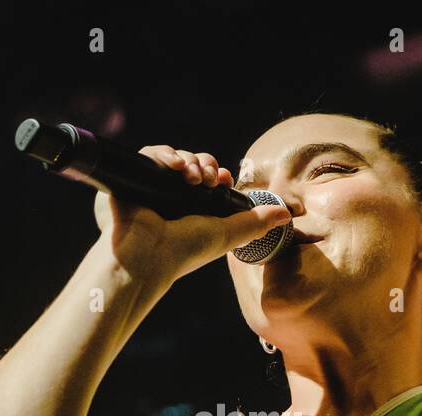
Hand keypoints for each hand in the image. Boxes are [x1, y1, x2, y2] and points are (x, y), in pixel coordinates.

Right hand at [93, 144, 290, 281]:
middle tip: (208, 178)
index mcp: (196, 210)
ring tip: (190, 176)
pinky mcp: (135, 179)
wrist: (147, 255)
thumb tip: (286, 214)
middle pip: (195, 165)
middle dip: (206, 165)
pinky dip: (164, 155)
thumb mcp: (228, 234)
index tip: (223, 179)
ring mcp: (155, 188)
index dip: (219, 174)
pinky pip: (151, 155)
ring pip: (175, 158)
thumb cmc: (186, 250)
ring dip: (188, 160)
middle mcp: (175, 198)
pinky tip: (173, 165)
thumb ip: (256, 223)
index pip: (211, 180)